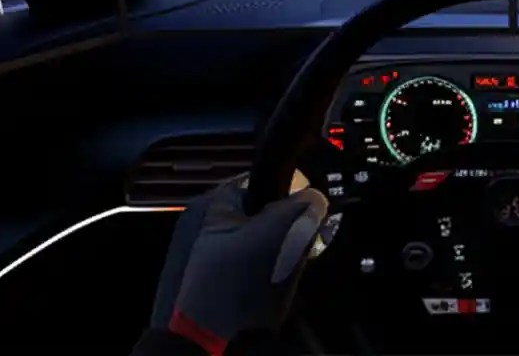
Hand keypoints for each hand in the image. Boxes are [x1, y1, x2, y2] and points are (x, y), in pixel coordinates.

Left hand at [147, 174, 328, 355]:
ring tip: (282, 273)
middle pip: (266, 211)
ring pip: (262, 240)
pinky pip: (251, 264)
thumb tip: (316, 197)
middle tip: (298, 249)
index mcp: (213, 203)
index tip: (308, 216)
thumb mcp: (273, 239)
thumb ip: (299, 210)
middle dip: (288, 228)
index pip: (265, 179)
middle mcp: (206, 222)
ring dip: (279, 253)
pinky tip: (268, 288)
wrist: (202, 344)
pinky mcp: (213, 279)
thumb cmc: (233, 285)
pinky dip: (265, 272)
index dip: (292, 194)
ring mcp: (208, 253)